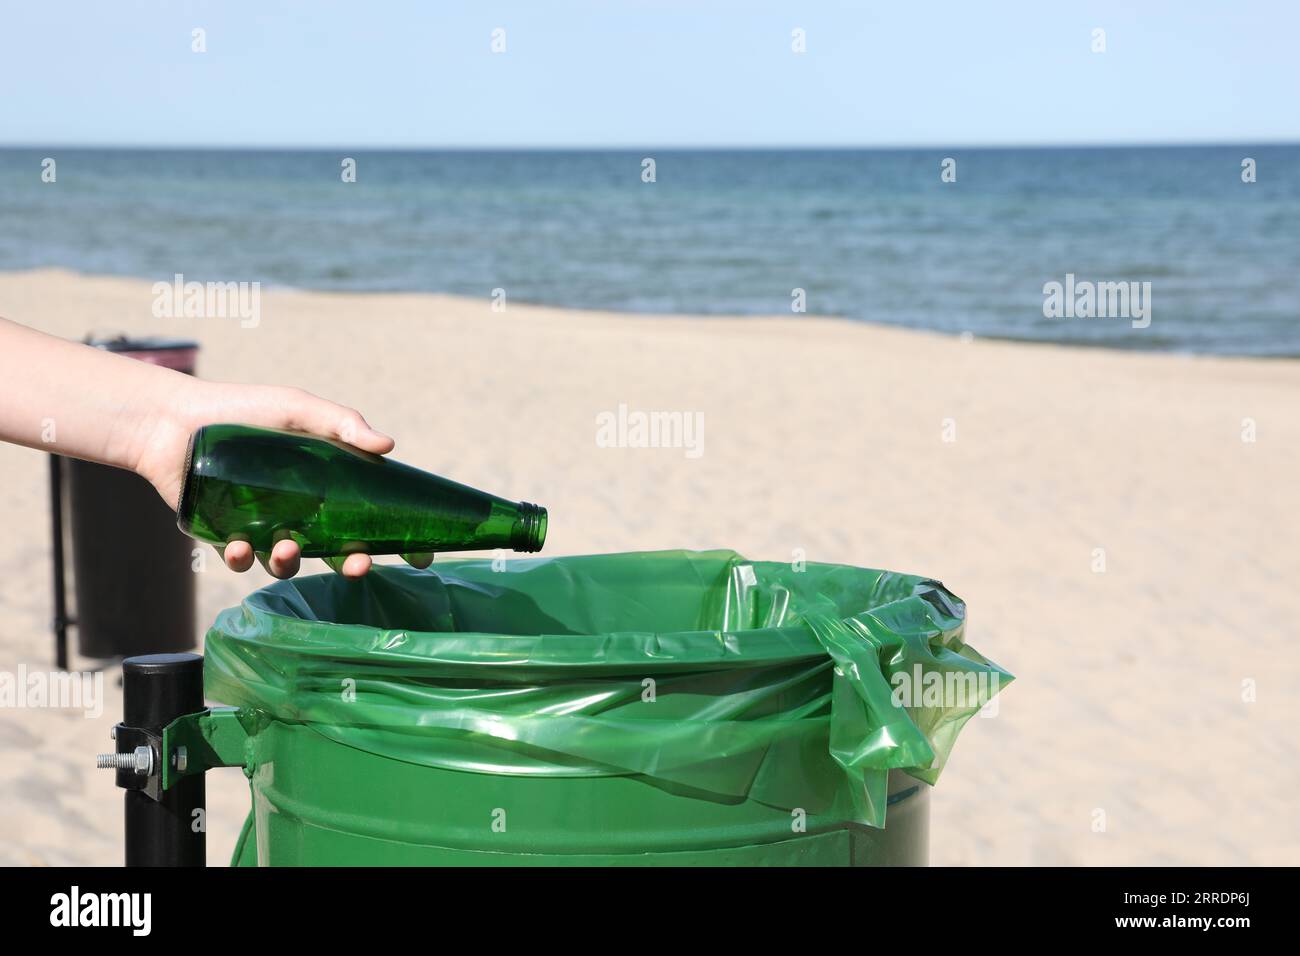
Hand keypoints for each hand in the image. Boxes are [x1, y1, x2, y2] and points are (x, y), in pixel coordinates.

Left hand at [131, 379, 432, 578]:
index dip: (398, 539)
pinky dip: (242, 557)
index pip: (370, 517)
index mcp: (324, 482)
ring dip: (291, 563)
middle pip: (336, 550)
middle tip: (360, 566)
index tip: (420, 556)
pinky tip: (239, 545)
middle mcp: (299, 509)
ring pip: (288, 560)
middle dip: (353, 563)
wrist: (172, 419)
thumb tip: (387, 445)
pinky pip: (241, 559)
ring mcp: (264, 525)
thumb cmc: (240, 408)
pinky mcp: (225, 536)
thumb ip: (341, 424)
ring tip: (285, 548)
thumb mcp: (297, 408)